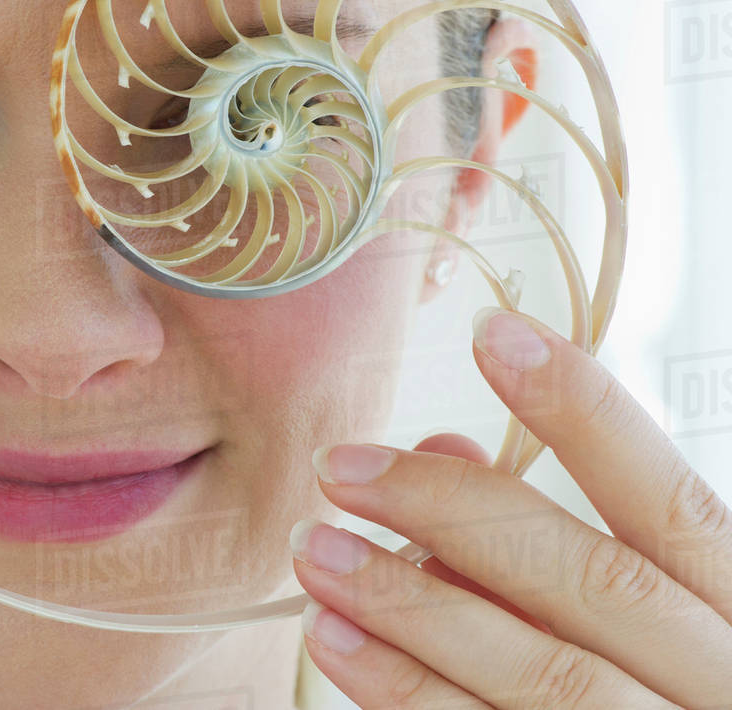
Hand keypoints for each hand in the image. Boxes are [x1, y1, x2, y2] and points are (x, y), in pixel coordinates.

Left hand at [290, 307, 731, 708]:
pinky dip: (405, 691)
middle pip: (587, 578)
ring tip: (316, 550)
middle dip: (453, 510)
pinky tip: (334, 642)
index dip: (586, 414)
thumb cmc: (663, 690)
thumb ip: (553, 538)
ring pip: (537, 670)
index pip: (670, 503)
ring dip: (408, 603)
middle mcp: (718, 685)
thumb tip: (440, 452)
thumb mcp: (649, 612)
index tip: (493, 335)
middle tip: (341, 464)